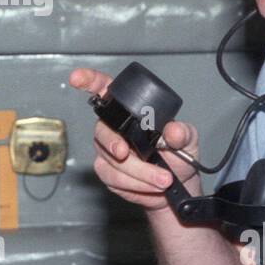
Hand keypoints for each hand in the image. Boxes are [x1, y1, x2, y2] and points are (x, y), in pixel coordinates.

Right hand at [70, 67, 201, 212]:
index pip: (106, 89)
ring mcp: (107, 149)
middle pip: (103, 129)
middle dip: (114, 143)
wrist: (176, 185)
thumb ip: (182, 133)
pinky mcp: (106, 170)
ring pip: (110, 158)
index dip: (89, 81)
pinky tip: (149, 186)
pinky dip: (134, 184)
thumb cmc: (179, 156)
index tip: (77, 78)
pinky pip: (112, 176)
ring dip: (138, 172)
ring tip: (162, 179)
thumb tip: (174, 130)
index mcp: (131, 108)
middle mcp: (114, 126)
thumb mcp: (187, 140)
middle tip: (127, 153)